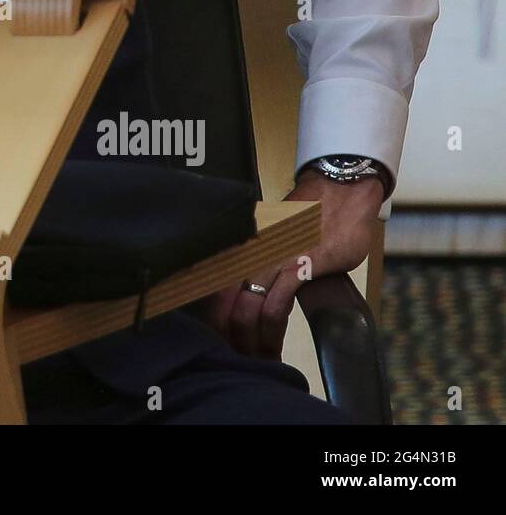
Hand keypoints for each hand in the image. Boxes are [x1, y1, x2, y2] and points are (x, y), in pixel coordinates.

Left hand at [197, 170, 384, 360]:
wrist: (341, 191)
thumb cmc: (311, 218)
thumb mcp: (276, 240)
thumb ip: (259, 263)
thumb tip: (245, 294)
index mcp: (241, 246)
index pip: (211, 286)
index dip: (212, 320)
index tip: (219, 342)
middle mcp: (249, 252)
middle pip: (223, 305)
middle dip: (229, 339)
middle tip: (237, 362)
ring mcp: (271, 260)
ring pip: (246, 310)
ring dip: (250, 343)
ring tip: (258, 362)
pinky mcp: (298, 267)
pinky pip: (275, 306)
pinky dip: (271, 334)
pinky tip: (273, 348)